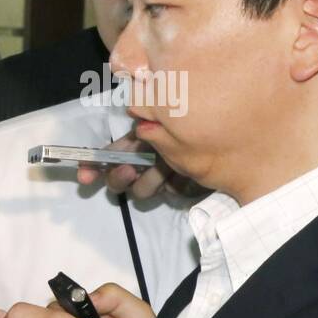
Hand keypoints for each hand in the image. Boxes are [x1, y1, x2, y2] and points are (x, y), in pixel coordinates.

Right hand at [76, 132, 202, 199]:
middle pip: (117, 179)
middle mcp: (147, 162)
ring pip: (142, 190)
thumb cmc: (195, 128)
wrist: (232, 149)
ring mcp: (162, 178)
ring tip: (168, 169)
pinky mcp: (181, 189)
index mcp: (138, 144)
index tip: (85, 176)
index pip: (106, 156)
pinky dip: (178, 184)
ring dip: (152, 180)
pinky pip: (171, 193)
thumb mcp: (165, 124)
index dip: (92, 167)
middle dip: (119, 178)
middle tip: (129, 171)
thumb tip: (135, 129)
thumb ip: (147, 127)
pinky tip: (186, 174)